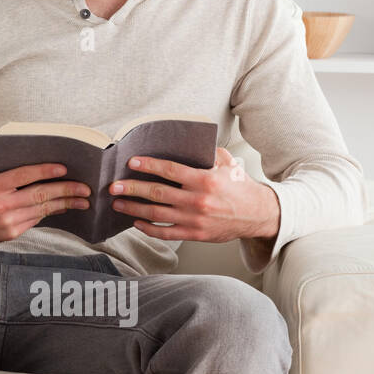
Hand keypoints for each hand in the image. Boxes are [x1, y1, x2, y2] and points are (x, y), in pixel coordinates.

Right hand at [0, 157, 89, 251]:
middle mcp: (1, 205)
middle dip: (65, 190)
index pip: (24, 176)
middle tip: (84, 187)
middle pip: (40, 194)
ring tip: (82, 199)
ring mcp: (7, 221)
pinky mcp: (12, 233)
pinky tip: (63, 206)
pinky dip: (51, 212)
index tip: (64, 168)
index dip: (45, 171)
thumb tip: (26, 157)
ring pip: (42, 209)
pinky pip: (36, 220)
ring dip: (65, 203)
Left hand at [109, 146, 279, 244]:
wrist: (259, 214)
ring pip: (157, 214)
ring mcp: (195, 220)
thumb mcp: (227, 163)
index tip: (131, 162)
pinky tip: (136, 221)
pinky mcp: (195, 234)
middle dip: (132, 188)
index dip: (148, 165)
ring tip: (118, 203)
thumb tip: (188, 139)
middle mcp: (198, 200)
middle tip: (114, 185)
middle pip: (157, 193)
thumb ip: (207, 152)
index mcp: (204, 180)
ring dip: (134, 208)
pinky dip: (148, 228)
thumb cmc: (240, 186)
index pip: (170, 170)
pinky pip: (166, 233)